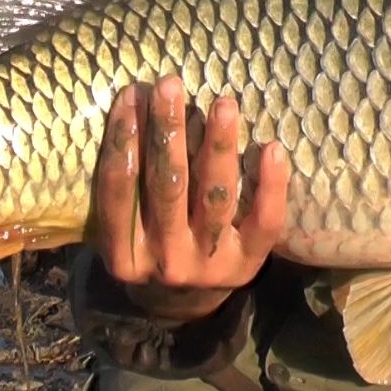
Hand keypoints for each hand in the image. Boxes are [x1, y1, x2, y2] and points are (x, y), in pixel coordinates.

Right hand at [91, 75, 289, 322]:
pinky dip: (270, 185)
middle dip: (167, 132)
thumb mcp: (126, 230)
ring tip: (224, 104)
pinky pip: (264, 222)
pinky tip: (271, 148)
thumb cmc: (152, 245)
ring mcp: (209, 265)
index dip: (122, 141)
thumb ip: (125, 186)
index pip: (118, 192)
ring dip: (218, 147)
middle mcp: (165, 262)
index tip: (131, 95)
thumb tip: (134, 103)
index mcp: (124, 255)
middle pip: (166, 188)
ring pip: (214, 199)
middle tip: (170, 85)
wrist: (187, 305)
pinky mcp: (248, 264)